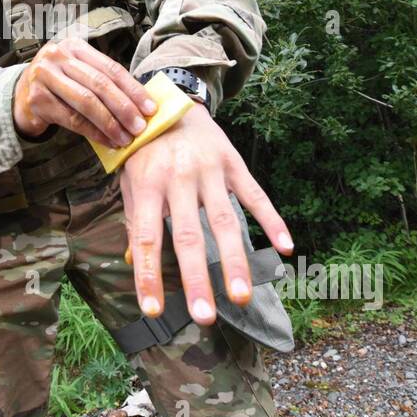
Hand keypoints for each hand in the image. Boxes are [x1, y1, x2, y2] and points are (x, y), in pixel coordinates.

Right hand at [13, 37, 155, 147]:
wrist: (20, 96)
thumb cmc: (59, 85)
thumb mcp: (78, 73)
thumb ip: (103, 81)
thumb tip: (141, 104)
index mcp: (75, 46)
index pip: (110, 68)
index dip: (133, 89)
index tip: (150, 108)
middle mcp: (58, 56)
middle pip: (99, 84)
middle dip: (124, 108)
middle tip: (140, 127)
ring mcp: (45, 76)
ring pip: (86, 102)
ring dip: (110, 123)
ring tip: (126, 138)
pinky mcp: (37, 99)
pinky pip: (72, 119)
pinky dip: (93, 132)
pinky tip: (107, 141)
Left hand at [121, 103, 292, 325]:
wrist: (170, 100)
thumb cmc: (145, 148)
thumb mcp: (130, 179)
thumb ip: (135, 220)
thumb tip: (134, 265)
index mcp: (147, 184)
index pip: (145, 238)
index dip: (148, 275)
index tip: (153, 310)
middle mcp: (179, 178)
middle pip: (188, 236)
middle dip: (197, 279)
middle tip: (204, 316)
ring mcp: (210, 171)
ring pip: (225, 221)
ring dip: (235, 261)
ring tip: (241, 295)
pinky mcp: (235, 163)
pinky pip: (256, 195)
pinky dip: (273, 221)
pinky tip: (286, 248)